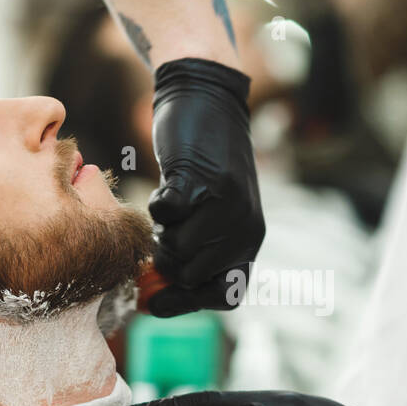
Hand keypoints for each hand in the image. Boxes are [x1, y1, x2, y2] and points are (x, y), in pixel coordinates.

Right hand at [147, 58, 264, 316]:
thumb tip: (156, 303)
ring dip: (160, 233)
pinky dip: (155, 206)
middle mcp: (244, 228)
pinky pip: (163, 215)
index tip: (158, 299)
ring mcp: (224, 205)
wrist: (206, 102)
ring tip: (171, 207)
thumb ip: (199, 254)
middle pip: (190, 276)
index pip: (225, 296)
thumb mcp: (216, 216)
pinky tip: (167, 190)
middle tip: (164, 232)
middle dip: (167, 262)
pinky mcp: (199, 180)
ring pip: (174, 250)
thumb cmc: (204, 166)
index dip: (189, 302)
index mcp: (251, 241)